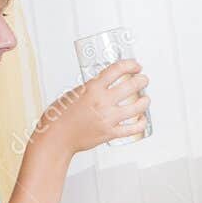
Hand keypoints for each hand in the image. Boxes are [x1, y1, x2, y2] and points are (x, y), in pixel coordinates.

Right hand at [33, 61, 150, 153]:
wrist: (56, 137)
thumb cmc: (60, 116)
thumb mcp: (73, 93)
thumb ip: (91, 88)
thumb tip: (104, 83)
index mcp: (92, 88)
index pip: (117, 69)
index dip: (131, 65)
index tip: (135, 66)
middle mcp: (102, 102)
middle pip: (132, 85)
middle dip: (142, 80)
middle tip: (143, 80)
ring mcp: (108, 118)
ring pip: (137, 106)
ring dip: (145, 101)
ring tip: (145, 99)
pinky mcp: (110, 133)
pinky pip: (133, 128)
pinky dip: (141, 123)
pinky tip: (141, 120)